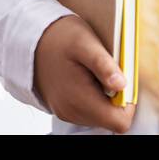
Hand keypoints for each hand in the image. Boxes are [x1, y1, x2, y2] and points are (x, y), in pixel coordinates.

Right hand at [33, 14, 134, 132]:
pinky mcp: (65, 108)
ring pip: (101, 115)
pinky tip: (87, 75)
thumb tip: (122, 85)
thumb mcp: (84, 42)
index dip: (129, 102)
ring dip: (107, 95)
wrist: (29, 40)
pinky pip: (90, 109)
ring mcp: (68, 112)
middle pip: (112, 119)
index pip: (120, 122)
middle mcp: (73, 113)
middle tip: (111, 70)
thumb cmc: (59, 37)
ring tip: (96, 70)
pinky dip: (95, 95)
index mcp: (80, 100)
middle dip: (118, 97)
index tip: (125, 79)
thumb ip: (104, 65)